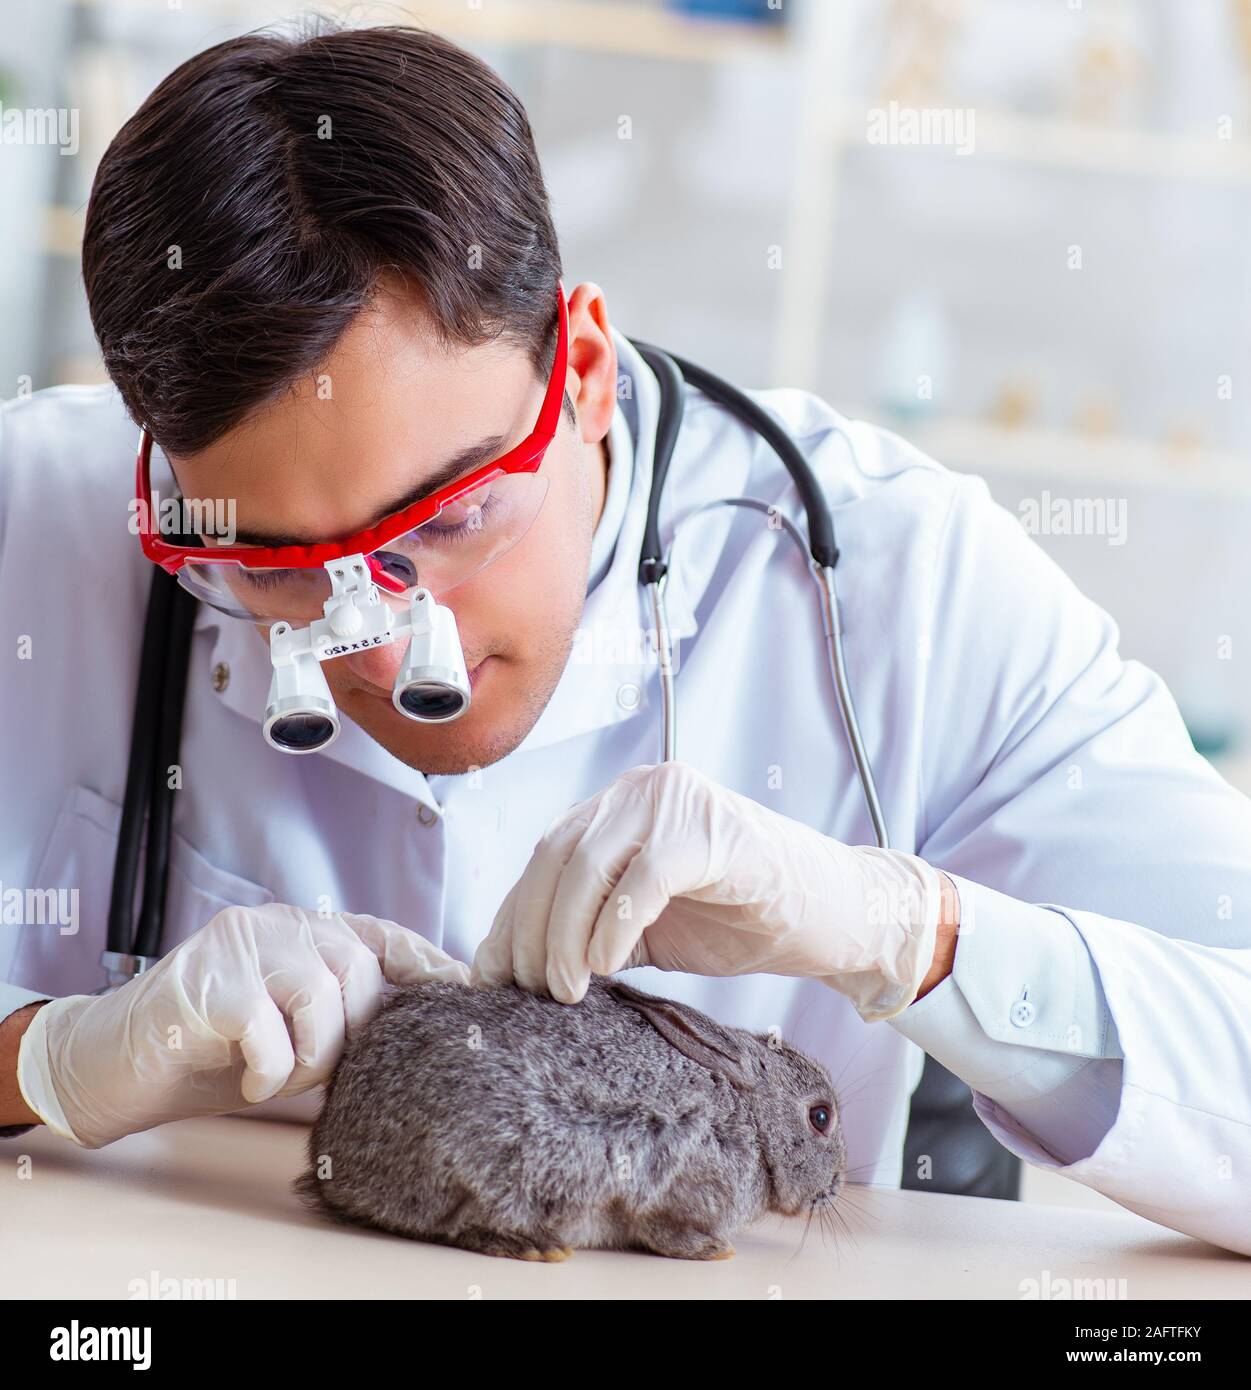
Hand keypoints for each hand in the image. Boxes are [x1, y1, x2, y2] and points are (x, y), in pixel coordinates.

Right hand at [16, 903, 467, 1147]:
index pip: (383, 935)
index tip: (467, 989)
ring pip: (321, 994)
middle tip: (321, 1070)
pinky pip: (269, 1029)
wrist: (112, 1062)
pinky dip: (270, 1069)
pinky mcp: (207, 983)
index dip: (428, 962)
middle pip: (359, 969)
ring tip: (279, 1078)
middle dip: (355, 1032)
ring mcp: (240, 946)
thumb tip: (419, 1030)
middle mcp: (277, 925)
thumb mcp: (291, 1027)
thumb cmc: (212, 1049)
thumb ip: (343, 1013)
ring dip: (313, 1055)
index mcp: (303, 932)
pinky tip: (250, 1080)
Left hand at [472, 763, 948, 1020]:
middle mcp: (640, 791)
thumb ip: (593, 927)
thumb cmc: (743, 918)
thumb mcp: (649, 924)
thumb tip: (523, 968)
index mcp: (620, 806)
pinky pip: (642, 880)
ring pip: (588, 865)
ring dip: (565, 935)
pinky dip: (614, 927)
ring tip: (565, 991)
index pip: (546, 856)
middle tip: (529, 992)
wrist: (835, 913)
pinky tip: (608, 967)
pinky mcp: (708, 831)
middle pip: (556, 857)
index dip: (512, 917)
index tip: (492, 976)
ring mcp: (674, 802)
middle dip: (531, 930)